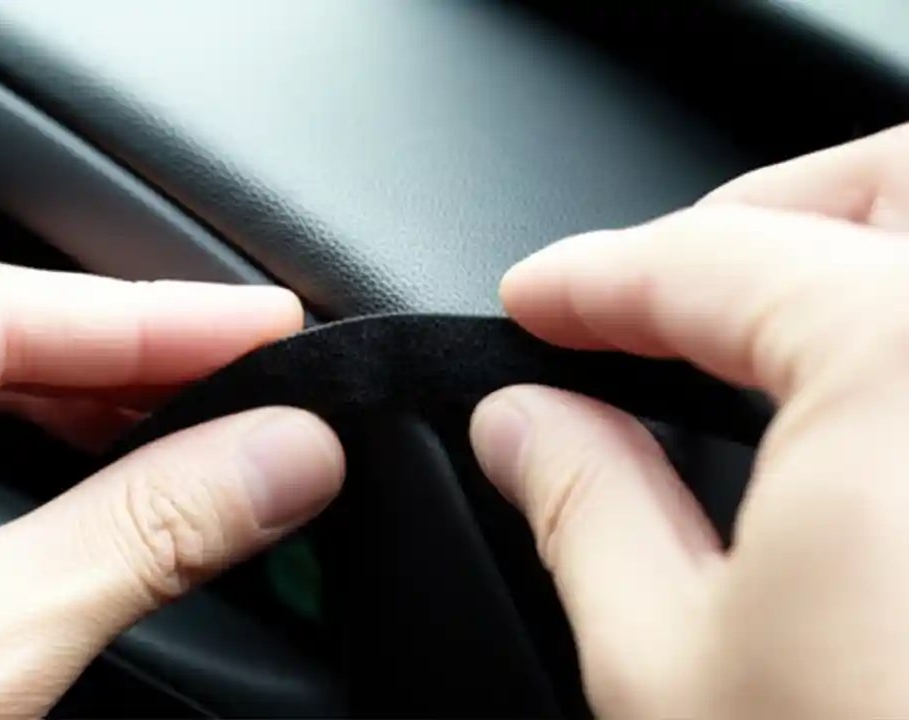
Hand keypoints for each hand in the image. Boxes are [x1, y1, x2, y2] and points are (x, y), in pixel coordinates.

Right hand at [471, 122, 908, 717]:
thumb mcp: (674, 673)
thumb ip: (582, 508)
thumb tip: (523, 426)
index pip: (710, 260)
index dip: (595, 277)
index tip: (540, 300)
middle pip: (889, 179)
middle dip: (755, 211)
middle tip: (655, 288)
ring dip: (858, 246)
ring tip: (767, 325)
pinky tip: (874, 421)